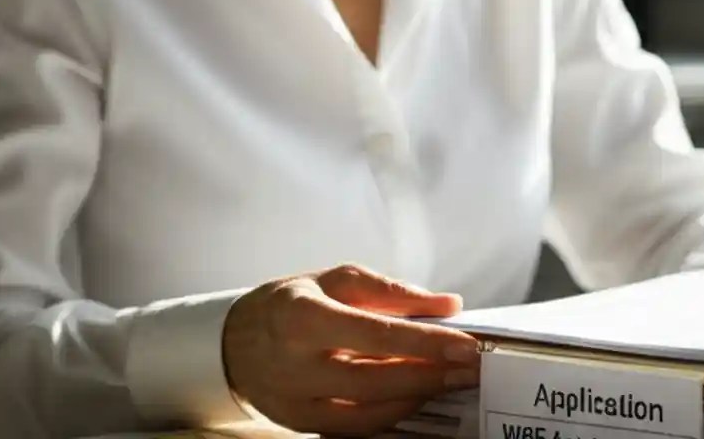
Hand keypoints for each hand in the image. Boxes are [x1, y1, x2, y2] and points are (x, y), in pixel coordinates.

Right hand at [223, 264, 479, 435]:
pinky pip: (354, 429)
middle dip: (430, 376)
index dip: (426, 344)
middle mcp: (295, 363)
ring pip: (367, 412)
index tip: (466, 346)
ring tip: (449, 382)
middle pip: (375, 381)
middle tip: (469, 369)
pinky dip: (390, 417)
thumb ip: (393, 292)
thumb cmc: (292, 304)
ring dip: (416, 399)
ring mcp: (294, 401)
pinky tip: (416, 400)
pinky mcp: (298, 424)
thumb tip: (447, 306)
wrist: (234, 341)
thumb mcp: (337, 280)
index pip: (376, 335)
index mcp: (303, 317)